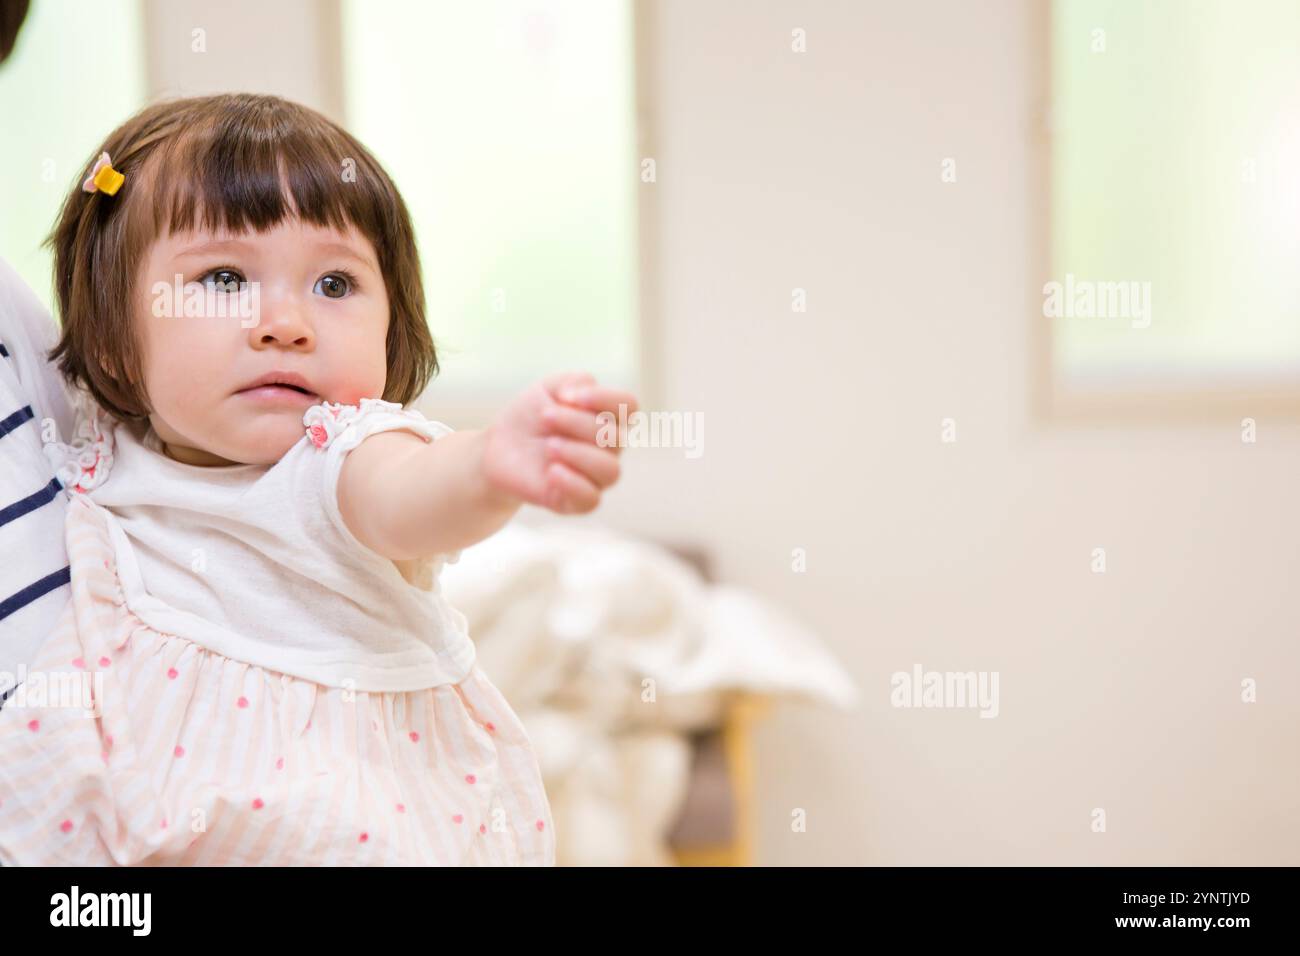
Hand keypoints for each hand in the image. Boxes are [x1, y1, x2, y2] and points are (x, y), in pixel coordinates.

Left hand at [481, 371, 637, 513]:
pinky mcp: (576, 501)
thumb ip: (574, 381)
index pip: (628, 406)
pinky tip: (551, 471)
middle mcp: (608, 449)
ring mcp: (594, 477)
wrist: (499, 447)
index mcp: (607, 419)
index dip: (603, 398)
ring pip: (611, 471)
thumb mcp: (547, 388)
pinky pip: (592, 500)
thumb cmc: (529, 417)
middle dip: (576, 423)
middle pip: (615, 437)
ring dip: (578, 454)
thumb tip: (586, 391)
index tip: (566, 395)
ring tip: (549, 446)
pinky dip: (573, 483)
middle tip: (545, 417)